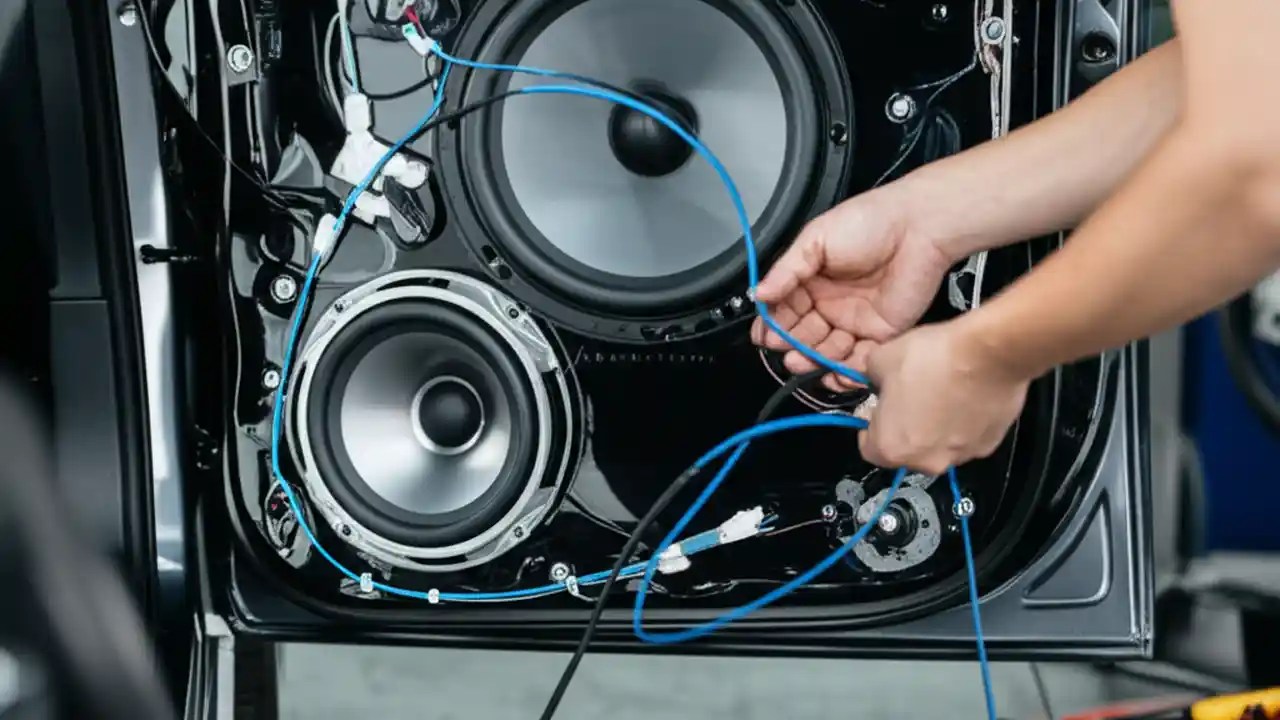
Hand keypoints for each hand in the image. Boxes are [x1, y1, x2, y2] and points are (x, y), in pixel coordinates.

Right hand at [750, 188, 954, 390]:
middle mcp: (830, 304)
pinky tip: (831, 375)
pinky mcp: (880, 335)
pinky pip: (859, 360)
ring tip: (801, 362)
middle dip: (791, 345)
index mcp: (811, 280)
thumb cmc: (867, 222)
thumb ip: (787, 269)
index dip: (774, 324)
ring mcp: (854, 322)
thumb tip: (758, 293)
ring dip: (812, 361)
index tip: (764, 336)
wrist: (918, 228)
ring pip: (826, 351)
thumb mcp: (816, 239)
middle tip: (783, 350)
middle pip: (803, 334)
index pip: (785, 309)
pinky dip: (844, 373)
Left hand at [858, 320, 1029, 475]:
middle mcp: (926, 462)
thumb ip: (869, 378)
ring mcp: (961, 457)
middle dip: (904, 426)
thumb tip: (875, 381)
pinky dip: (963, 423)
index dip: (870, 424)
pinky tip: (966, 396)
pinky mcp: (989, 445)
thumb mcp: (880, 359)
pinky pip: (967, 437)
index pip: (867, 447)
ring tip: (942, 392)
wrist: (988, 353)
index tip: (879, 405)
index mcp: (891, 449)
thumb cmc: (929, 359)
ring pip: (938, 445)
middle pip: (905, 450)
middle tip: (911, 395)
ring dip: (935, 426)